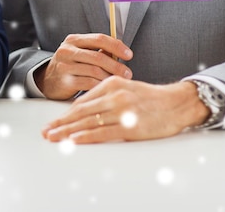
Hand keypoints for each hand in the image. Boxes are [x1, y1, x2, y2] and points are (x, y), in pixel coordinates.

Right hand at [34, 33, 133, 99]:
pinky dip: (101, 86)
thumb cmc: (70, 65)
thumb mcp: (81, 53)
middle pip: (98, 56)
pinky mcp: (65, 81)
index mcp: (73, 40)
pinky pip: (89, 83)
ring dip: (110, 78)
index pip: (99, 39)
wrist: (47, 80)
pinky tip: (106, 88)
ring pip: (95, 71)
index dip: (116, 46)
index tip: (129, 55)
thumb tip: (121, 49)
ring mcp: (64, 66)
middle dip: (116, 66)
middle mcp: (67, 51)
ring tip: (117, 82)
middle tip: (127, 74)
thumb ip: (99, 50)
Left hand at [42, 77, 209, 143]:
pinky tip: (75, 140)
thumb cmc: (151, 98)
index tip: (53, 122)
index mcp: (111, 85)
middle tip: (46, 131)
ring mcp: (122, 111)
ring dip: (68, 131)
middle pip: (80, 111)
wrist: (178, 103)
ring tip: (54, 138)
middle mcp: (114, 96)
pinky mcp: (131, 126)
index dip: (65, 114)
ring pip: (88, 122)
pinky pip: (104, 132)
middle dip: (61, 123)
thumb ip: (105, 97)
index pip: (82, 102)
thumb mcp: (126, 88)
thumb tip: (84, 110)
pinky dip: (87, 136)